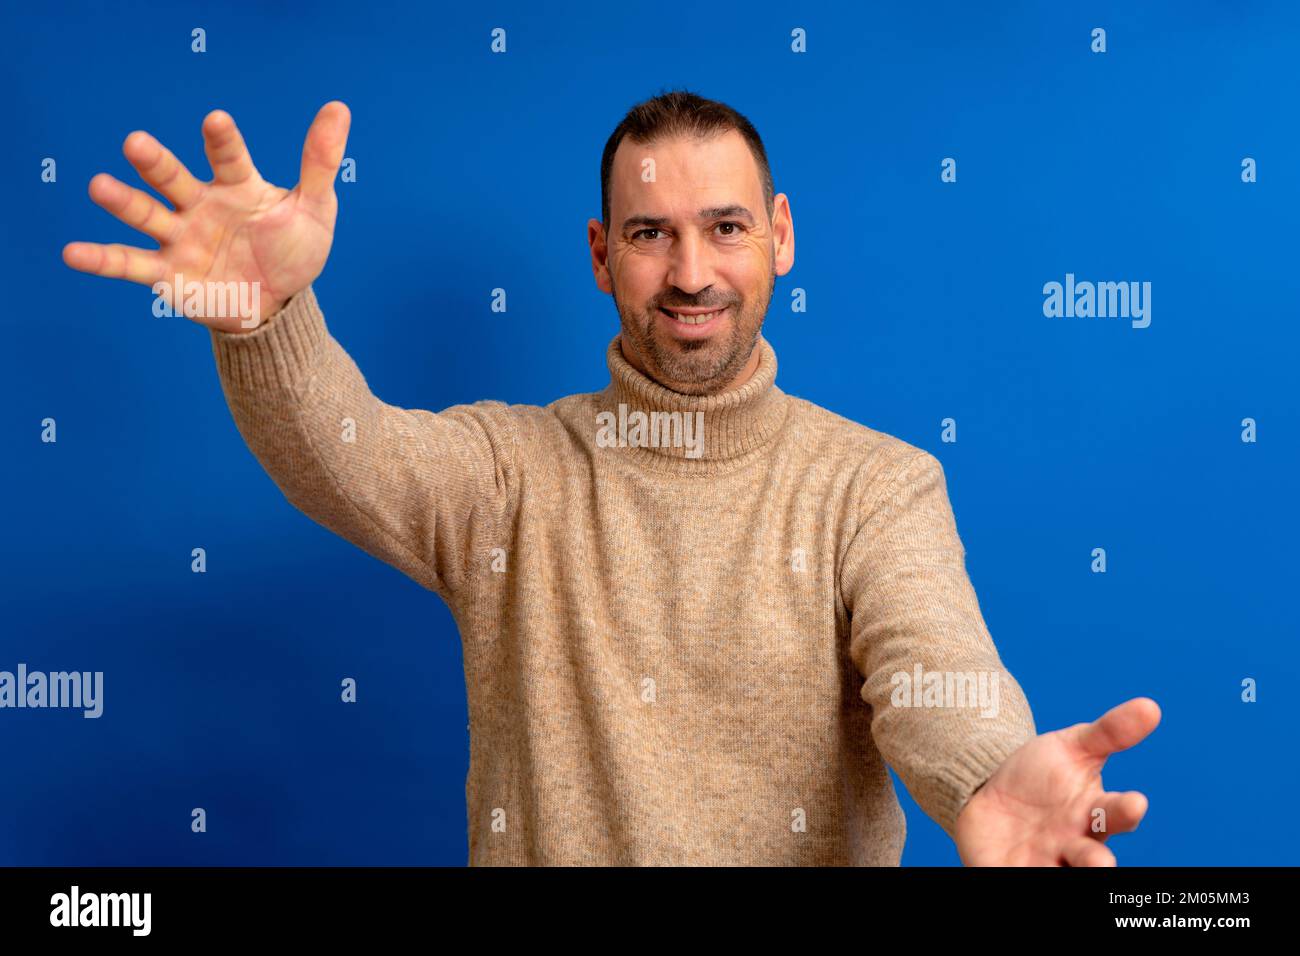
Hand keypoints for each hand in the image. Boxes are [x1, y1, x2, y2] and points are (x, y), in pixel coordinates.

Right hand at [63, 101, 351, 332]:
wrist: (279, 305)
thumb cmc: (294, 250)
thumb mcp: (315, 209)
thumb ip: (319, 163)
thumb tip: (338, 109)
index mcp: (237, 187)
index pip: (228, 158)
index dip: (221, 141)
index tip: (216, 121)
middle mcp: (201, 206)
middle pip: (173, 179)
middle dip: (154, 163)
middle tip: (136, 143)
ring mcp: (181, 238)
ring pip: (146, 216)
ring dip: (123, 202)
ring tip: (99, 186)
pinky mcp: (168, 274)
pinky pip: (131, 265)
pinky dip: (101, 260)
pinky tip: (73, 253)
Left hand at [954, 696, 1159, 865]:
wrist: (990, 790)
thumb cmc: (1042, 773)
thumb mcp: (1071, 746)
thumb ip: (1109, 732)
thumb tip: (1150, 706)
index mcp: (1093, 813)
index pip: (1116, 815)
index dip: (1127, 810)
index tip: (1135, 802)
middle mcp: (1075, 845)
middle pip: (1093, 860)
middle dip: (1098, 863)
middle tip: (1101, 864)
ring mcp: (1045, 862)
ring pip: (1062, 878)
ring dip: (1064, 878)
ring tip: (1060, 875)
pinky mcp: (1010, 872)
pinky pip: (1018, 880)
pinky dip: (1018, 878)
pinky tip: (1011, 873)